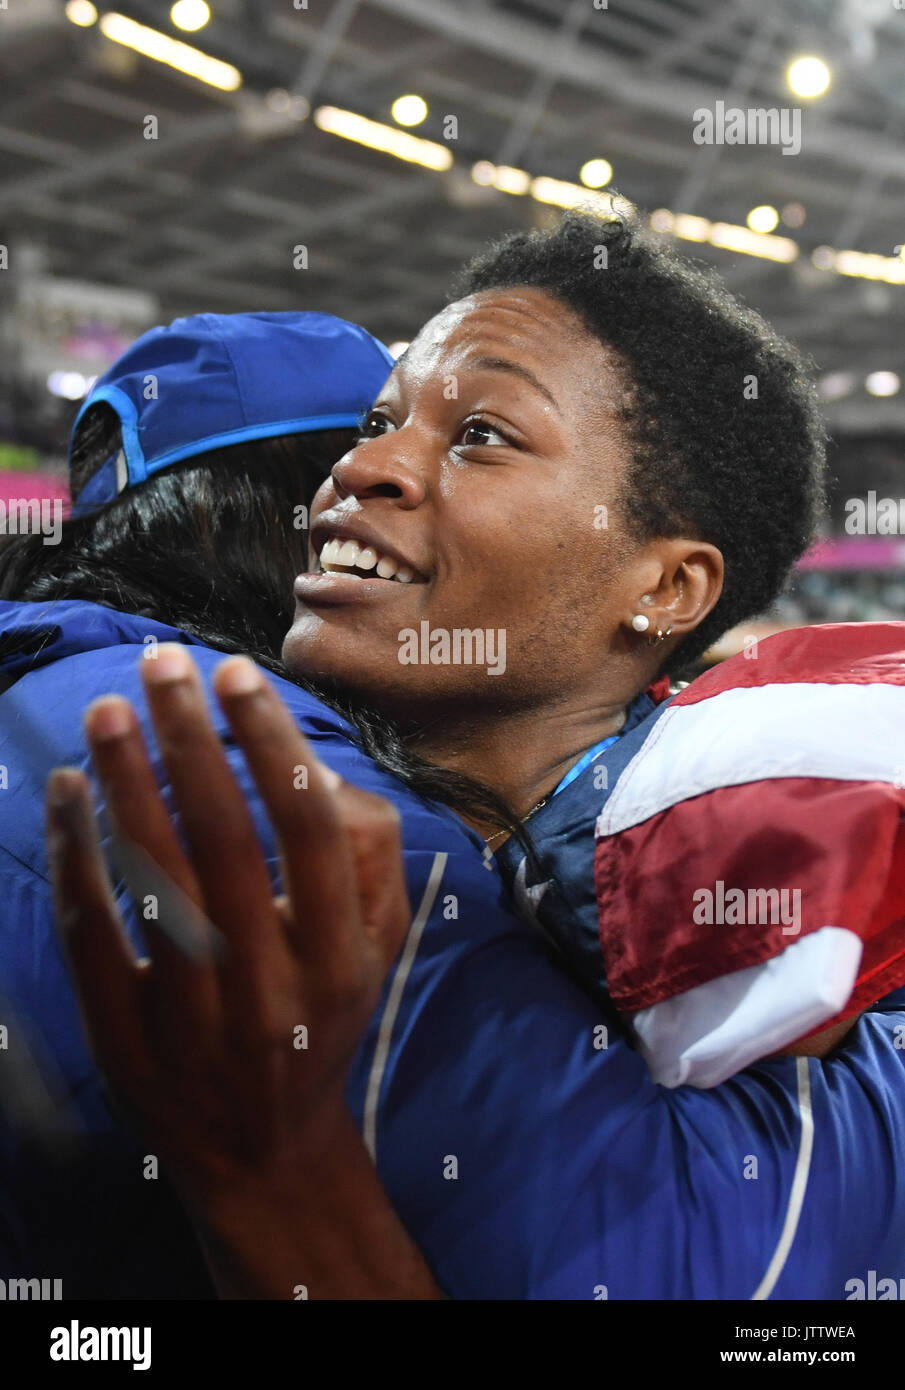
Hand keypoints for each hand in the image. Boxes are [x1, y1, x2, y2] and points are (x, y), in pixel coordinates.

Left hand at [46, 644, 410, 1208]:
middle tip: (163, 665)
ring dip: (125, 784)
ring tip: (110, 710)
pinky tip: (69, 791)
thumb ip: (369, 859)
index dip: (270, 741)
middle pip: (225, 839)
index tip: (235, 673)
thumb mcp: (375, 952)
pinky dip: (75, 855)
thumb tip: (306, 761)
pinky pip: (90, 934)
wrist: (264, 1153)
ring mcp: (193, 1022)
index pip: (309, 828)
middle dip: (191, 739)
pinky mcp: (125, 1041)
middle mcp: (271, 990)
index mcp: (341, 959)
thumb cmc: (321, 1026)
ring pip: (150, 880)